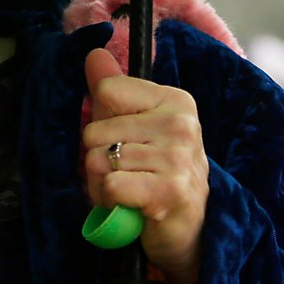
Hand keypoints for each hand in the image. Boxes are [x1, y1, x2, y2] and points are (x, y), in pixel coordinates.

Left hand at [82, 48, 209, 283]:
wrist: (191, 231)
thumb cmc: (158, 175)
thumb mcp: (138, 127)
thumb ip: (113, 89)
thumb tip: (93, 52)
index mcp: (174, 100)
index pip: (107, 91)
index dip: (102, 121)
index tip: (126, 140)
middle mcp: (181, 123)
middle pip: (95, 130)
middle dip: (98, 159)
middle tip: (127, 175)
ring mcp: (178, 157)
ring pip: (98, 160)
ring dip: (102, 185)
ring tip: (129, 192)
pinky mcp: (169, 190)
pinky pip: (110, 185)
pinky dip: (109, 201)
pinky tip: (130, 206)